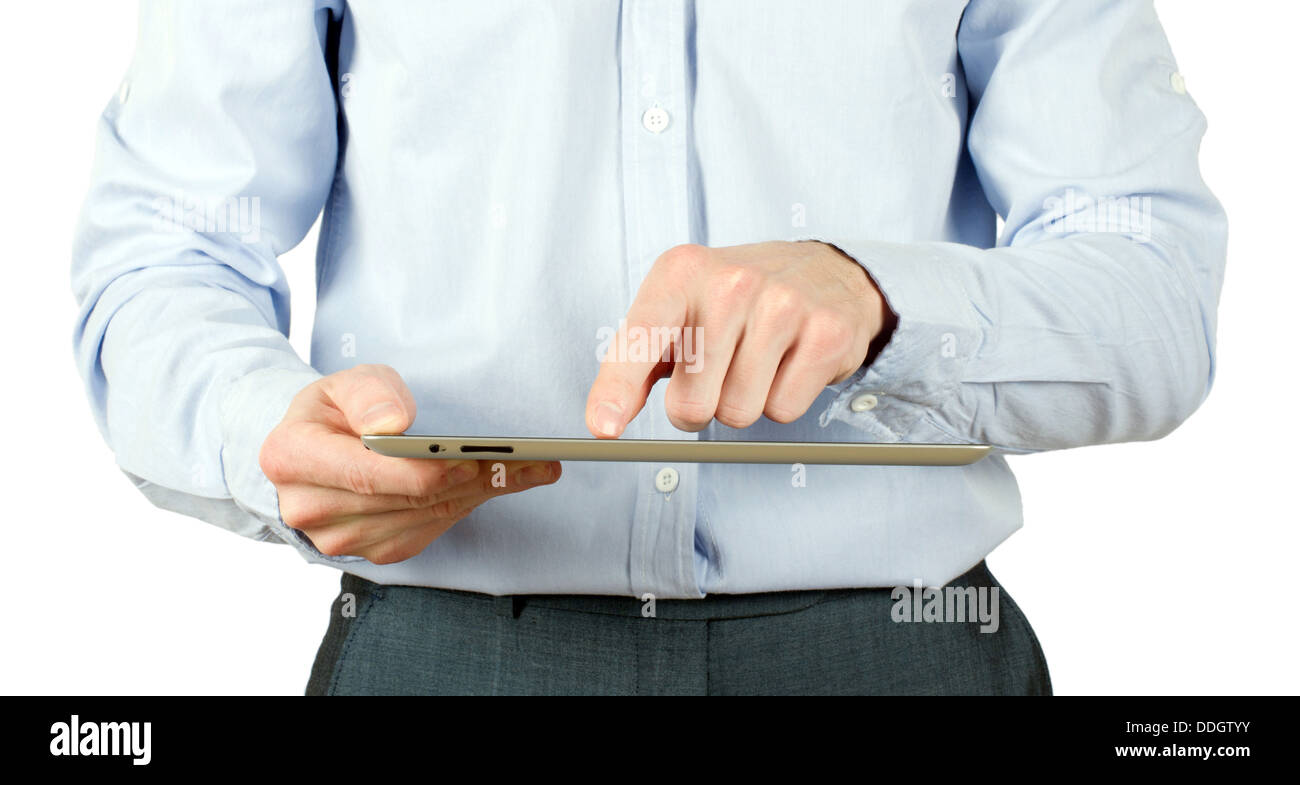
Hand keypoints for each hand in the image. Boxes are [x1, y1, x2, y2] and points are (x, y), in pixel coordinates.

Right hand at [260, 364, 560, 562]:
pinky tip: (501, 482)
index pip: (367, 474)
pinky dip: (468, 504)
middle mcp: (309, 508)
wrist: (316, 447)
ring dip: (480, 492)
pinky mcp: (373, 550)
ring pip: (424, 516)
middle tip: (525, 460)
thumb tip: (395, 423)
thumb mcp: (343, 382)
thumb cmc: (336, 410)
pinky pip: (430, 530)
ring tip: (529, 467)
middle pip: (404, 499)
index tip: (470, 460)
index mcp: (290, 457)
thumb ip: (369, 394)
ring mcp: (340, 538)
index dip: (423, 471)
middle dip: (469, 478)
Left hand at [586, 241, 894, 436]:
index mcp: (681, 273)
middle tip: (716, 373)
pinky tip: (788, 362)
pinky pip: (784, 410)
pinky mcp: (826, 333)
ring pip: (740, 413)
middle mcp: (730, 283)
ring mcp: (783, 305)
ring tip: (756, 362)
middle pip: (693, 404)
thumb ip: (636, 364)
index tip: (603, 427)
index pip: (641, 338)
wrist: (824, 271)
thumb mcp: (677, 309)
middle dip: (699, 407)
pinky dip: (782, 400)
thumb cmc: (735, 300)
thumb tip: (606, 420)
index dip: (617, 388)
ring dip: (743, 402)